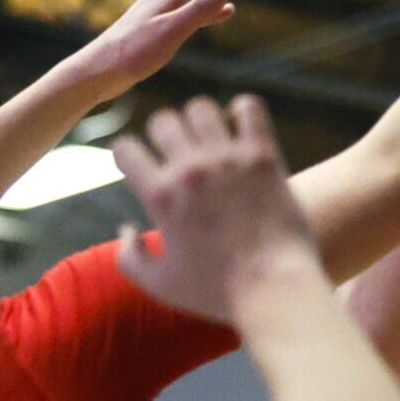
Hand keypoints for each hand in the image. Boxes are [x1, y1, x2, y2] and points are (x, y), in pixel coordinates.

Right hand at [112, 95, 312, 321]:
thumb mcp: (160, 285)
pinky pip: (249, 108)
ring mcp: (228, 159)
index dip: (127, 155)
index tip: (139, 165)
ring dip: (199, 121)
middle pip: (162, 121)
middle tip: (177, 154)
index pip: (125, 148)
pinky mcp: (263, 156)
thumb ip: (129, 257)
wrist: (275, 289)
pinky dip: (242, 110)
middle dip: (163, 136)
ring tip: (208, 139)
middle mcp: (191, 170)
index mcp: (160, 196)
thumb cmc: (217, 292)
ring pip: (200, 108)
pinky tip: (240, 124)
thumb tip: (124, 228)